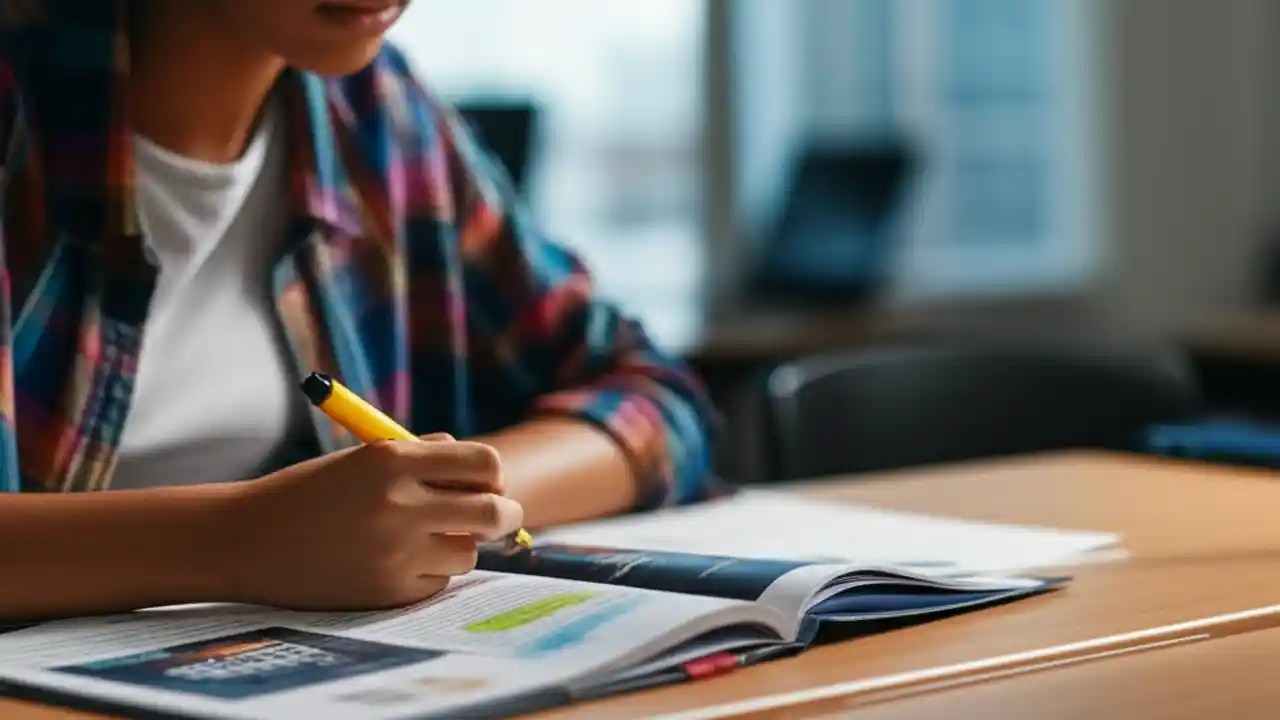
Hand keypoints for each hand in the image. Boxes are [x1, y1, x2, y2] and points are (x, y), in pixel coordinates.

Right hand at [220, 439, 522, 609]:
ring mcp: (396, 553)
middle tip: (498, 515)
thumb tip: (488, 473)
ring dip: (457, 545)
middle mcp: (400, 505)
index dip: (491, 475)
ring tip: (419, 538)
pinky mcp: (389, 592)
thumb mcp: (365, 458)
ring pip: (468, 552)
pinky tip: (392, 562)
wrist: (248, 540)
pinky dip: (428, 572)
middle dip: (504, 514)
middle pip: (495, 512)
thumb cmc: (312, 491)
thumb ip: (425, 456)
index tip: (486, 483)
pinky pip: (438, 582)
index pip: (485, 464)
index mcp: (393, 460)